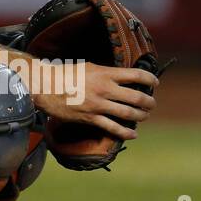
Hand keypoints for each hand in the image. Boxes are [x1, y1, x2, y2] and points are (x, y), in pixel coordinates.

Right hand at [30, 60, 158, 140]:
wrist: (45, 86)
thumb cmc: (64, 73)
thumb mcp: (88, 67)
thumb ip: (105, 73)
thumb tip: (121, 78)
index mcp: (105, 73)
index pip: (136, 75)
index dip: (150, 79)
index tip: (155, 82)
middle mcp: (105, 89)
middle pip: (137, 97)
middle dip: (149, 102)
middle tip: (152, 103)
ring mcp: (98, 105)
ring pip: (129, 113)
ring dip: (141, 116)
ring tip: (144, 116)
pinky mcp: (91, 118)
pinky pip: (113, 128)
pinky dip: (126, 132)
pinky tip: (132, 134)